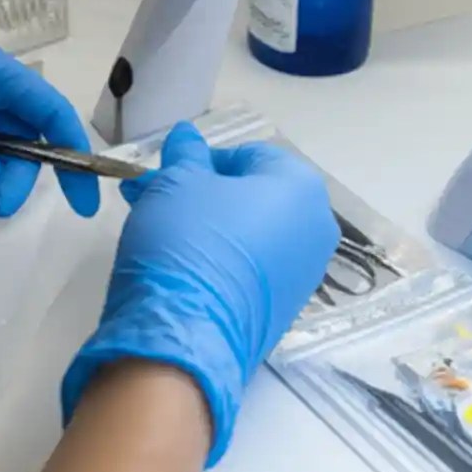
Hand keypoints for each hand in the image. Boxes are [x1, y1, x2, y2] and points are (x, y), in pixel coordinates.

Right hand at [61, 122, 339, 465]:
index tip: (164, 176)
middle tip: (156, 200)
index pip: (248, 155)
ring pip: (253, 233)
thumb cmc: (187, 241)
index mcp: (301, 186)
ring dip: (211, 227)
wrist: (187, 336)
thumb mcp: (177, 182)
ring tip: (164, 234)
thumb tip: (188, 135)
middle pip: (253, 195)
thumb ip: (186, 153)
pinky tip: (188, 270)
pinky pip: (254, 270)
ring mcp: (306, 272)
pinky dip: (225, 262)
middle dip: (203, 194)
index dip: (201, 162)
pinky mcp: (287, 309)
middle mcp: (316, 226)